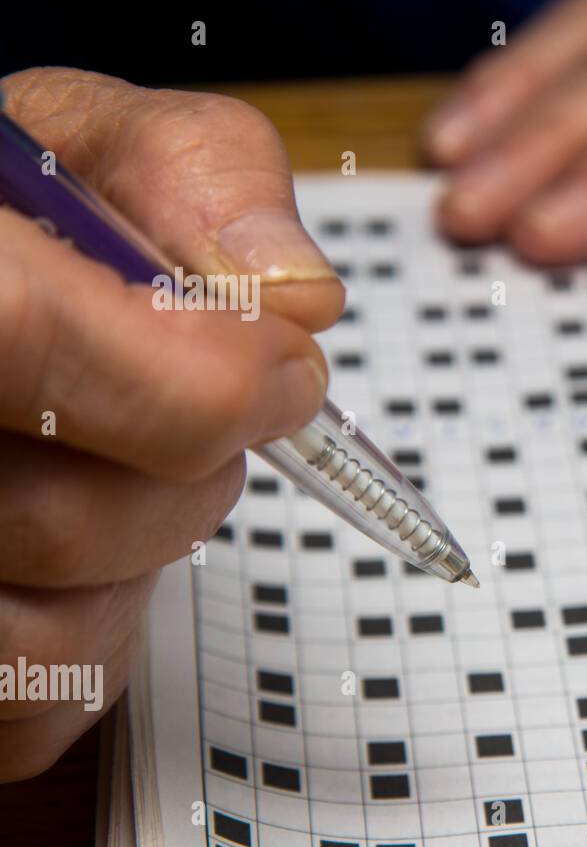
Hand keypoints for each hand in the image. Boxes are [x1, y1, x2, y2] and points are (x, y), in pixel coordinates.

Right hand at [0, 68, 342, 780]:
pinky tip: (76, 551)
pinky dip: (107, 634)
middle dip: (198, 471)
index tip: (286, 373)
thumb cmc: (8, 227)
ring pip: (56, 634)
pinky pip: (47, 702)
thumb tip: (297, 295)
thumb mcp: (82, 145)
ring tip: (117, 471)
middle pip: (68, 516)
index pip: (20, 333)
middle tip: (205, 411)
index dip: (190, 375)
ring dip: (151, 555)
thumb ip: (198, 176)